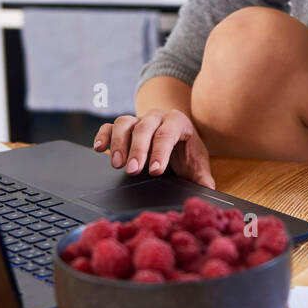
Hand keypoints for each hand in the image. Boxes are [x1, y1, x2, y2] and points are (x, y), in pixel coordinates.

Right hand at [91, 109, 214, 188]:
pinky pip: (109, 126)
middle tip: (133, 170)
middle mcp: (156, 117)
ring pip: (124, 123)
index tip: (155, 171)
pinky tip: (99, 149)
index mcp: (177, 122)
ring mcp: (138, 120)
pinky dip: (103, 136)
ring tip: (117, 165)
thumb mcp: (197, 163)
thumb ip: (202, 177)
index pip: (167, 134)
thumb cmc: (186, 151)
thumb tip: (208, 191)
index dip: (160, 151)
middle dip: (137, 149)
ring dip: (118, 143)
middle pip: (143, 128)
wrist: (177, 136)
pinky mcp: (124, 127)